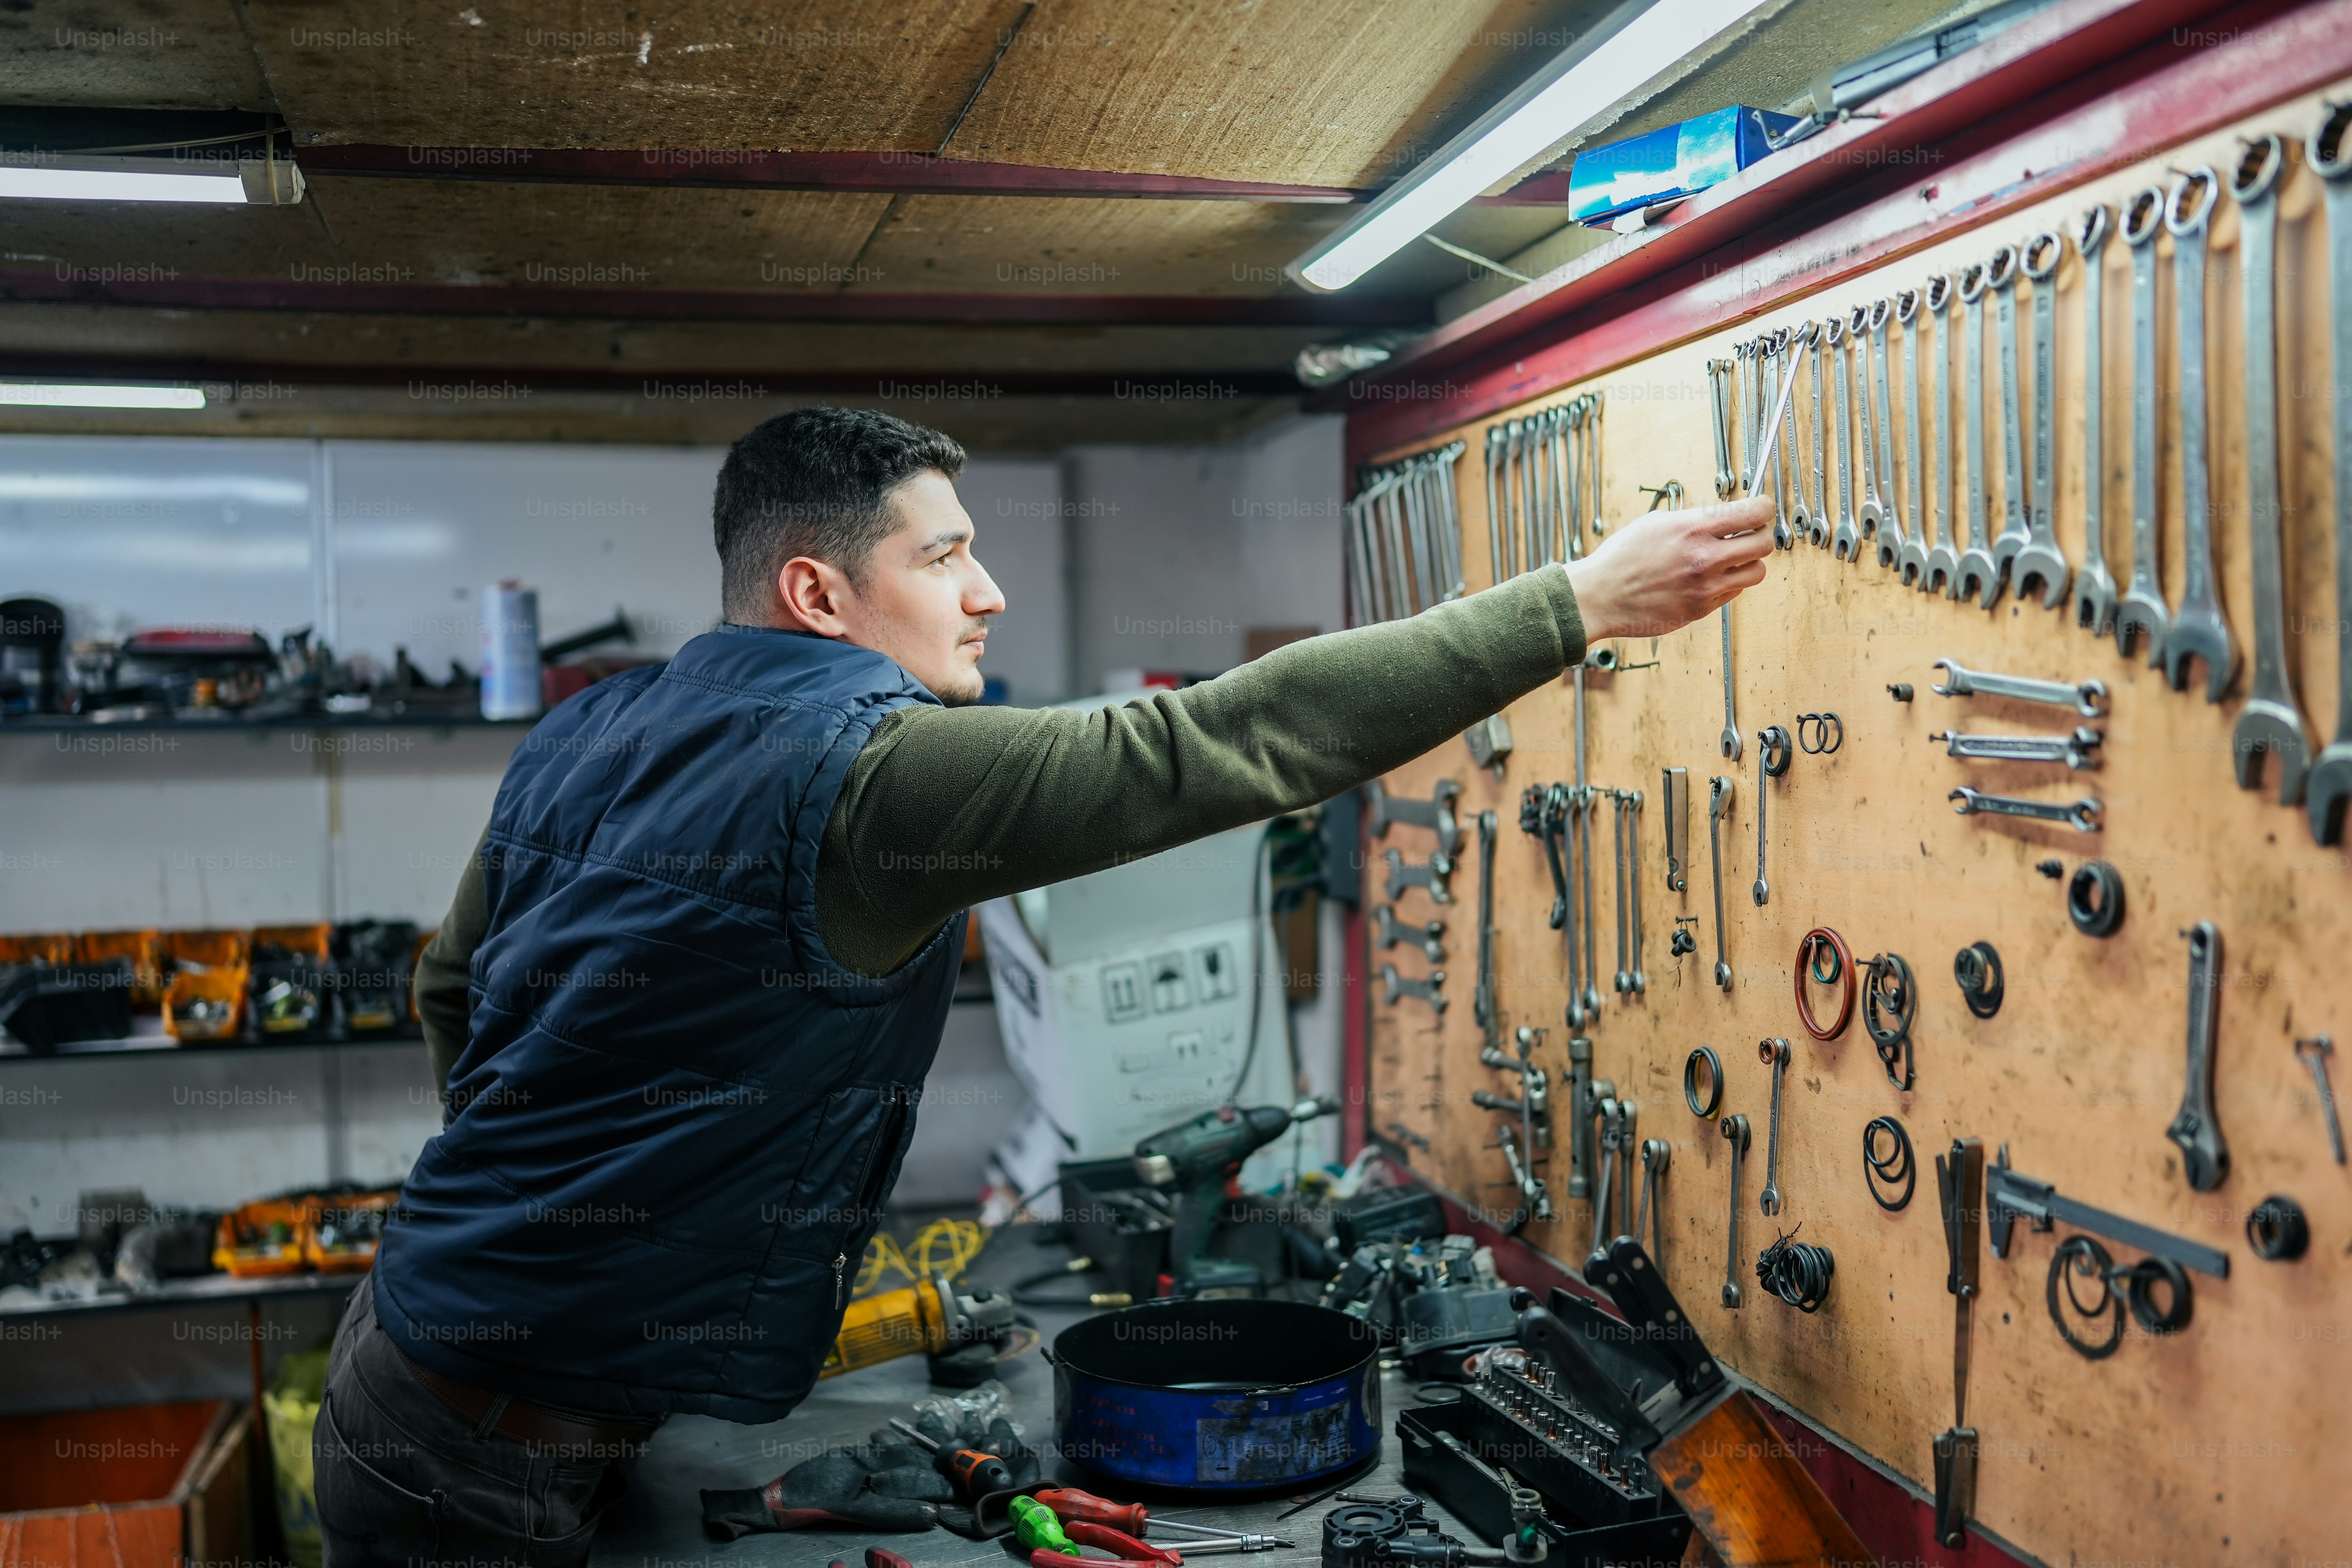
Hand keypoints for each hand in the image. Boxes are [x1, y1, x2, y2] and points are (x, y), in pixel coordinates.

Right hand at [1563, 496, 1774, 643]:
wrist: (1599, 597)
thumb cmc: (1621, 559)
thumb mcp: (1656, 523)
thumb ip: (1694, 521)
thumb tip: (1722, 519)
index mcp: (1692, 529)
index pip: (1752, 512)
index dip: (1763, 507)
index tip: (1761, 508)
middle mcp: (1704, 558)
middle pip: (1763, 544)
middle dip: (1760, 535)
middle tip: (1749, 534)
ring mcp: (1705, 587)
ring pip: (1757, 572)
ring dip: (1748, 563)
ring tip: (1731, 559)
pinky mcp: (1701, 609)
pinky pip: (1733, 592)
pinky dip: (1728, 583)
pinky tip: (1709, 578)